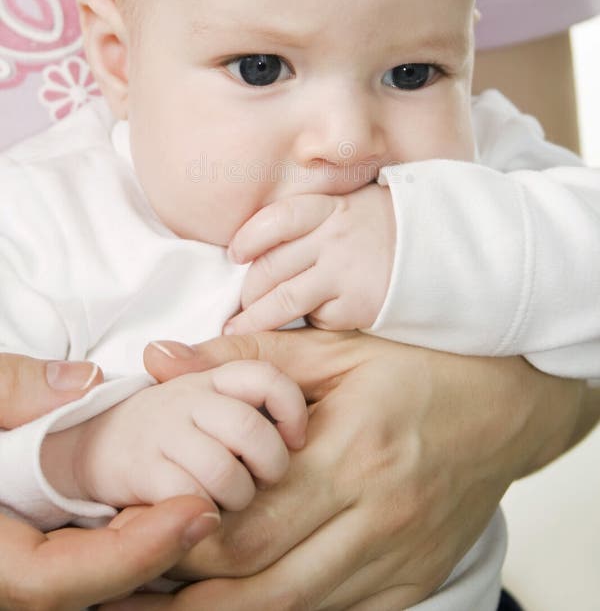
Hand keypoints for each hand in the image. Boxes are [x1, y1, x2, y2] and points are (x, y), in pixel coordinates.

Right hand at [0, 352, 219, 610]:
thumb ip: (8, 389)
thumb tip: (85, 384)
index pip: (61, 579)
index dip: (136, 552)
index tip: (195, 513)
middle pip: (81, 588)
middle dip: (148, 553)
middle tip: (209, 506)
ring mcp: (5, 568)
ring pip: (78, 581)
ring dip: (134, 550)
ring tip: (188, 505)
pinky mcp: (15, 552)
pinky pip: (69, 564)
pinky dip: (111, 543)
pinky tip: (147, 507)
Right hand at [44, 361, 306, 510]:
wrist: (98, 441)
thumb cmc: (176, 423)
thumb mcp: (216, 394)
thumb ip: (258, 399)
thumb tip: (303, 435)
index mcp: (216, 376)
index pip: (268, 378)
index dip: (291, 411)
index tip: (295, 440)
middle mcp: (189, 398)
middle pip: (248, 429)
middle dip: (270, 464)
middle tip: (265, 479)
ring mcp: (163, 432)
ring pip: (223, 470)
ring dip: (239, 496)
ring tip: (234, 499)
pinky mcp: (142, 470)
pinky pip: (189, 497)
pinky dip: (206, 513)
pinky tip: (205, 511)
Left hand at [106, 330, 583, 609]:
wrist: (510, 405)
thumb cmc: (420, 368)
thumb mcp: (334, 350)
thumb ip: (244, 358)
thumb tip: (160, 360)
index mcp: (351, 454)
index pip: (249, 525)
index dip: (186, 537)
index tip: (144, 528)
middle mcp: (377, 517)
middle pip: (264, 584)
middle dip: (192, 594)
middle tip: (141, 583)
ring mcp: (400, 557)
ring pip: (299, 610)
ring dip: (233, 609)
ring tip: (179, 600)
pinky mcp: (415, 579)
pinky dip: (293, 608)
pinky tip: (257, 592)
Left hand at [226, 184, 395, 333]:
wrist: (445, 250)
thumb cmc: (390, 227)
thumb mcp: (353, 204)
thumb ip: (314, 218)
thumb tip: (264, 241)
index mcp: (330, 208)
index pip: (275, 220)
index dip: (248, 239)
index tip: (235, 255)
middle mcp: (334, 239)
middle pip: (271, 266)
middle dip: (248, 290)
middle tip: (239, 304)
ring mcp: (345, 274)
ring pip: (283, 300)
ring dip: (255, 319)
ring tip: (237, 330)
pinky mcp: (357, 307)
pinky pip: (317, 319)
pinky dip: (309, 322)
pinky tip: (308, 323)